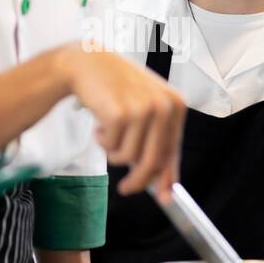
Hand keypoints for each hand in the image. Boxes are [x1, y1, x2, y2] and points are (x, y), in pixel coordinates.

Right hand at [59, 46, 185, 199]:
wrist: (88, 63)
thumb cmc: (117, 88)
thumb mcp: (145, 110)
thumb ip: (156, 143)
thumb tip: (164, 186)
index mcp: (175, 104)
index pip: (173, 151)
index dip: (167, 178)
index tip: (163, 198)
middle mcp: (163, 106)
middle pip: (152, 161)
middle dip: (137, 181)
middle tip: (125, 189)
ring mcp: (142, 109)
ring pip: (128, 157)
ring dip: (113, 153)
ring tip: (108, 133)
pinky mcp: (120, 113)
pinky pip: (111, 147)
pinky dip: (102, 141)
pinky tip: (100, 122)